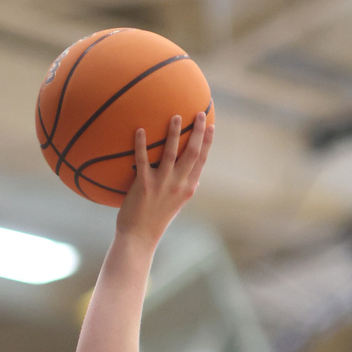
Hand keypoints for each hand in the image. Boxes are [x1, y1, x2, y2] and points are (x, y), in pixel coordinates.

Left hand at [115, 111, 213, 245]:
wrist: (139, 237)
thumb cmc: (156, 219)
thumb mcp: (176, 205)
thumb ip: (185, 189)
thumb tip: (196, 179)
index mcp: (188, 188)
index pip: (201, 161)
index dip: (207, 142)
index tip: (211, 125)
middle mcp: (178, 185)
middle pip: (192, 153)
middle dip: (198, 132)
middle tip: (199, 113)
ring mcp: (162, 184)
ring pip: (171, 153)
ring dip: (174, 133)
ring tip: (175, 116)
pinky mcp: (144, 185)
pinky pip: (143, 160)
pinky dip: (141, 144)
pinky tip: (140, 130)